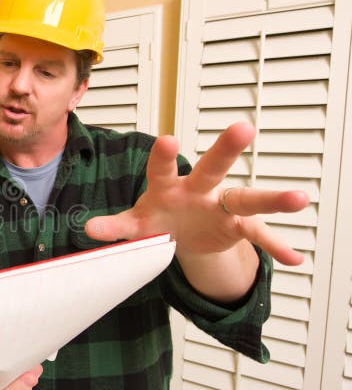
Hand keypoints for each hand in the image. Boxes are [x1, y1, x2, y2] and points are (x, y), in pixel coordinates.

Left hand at [85, 122, 308, 265]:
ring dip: (272, 199)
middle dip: (225, 149)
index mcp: (167, 186)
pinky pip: (258, 237)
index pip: (162, 169)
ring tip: (299, 199)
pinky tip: (295, 260)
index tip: (165, 142)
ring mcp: (221, 207)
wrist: (178, 234)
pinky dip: (275, 248)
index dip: (163, 157)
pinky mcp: (236, 227)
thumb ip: (116, 226)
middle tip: (242, 129)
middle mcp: (198, 190)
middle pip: (212, 167)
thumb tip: (90, 228)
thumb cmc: (156, 219)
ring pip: (247, 198)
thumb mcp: (134, 225)